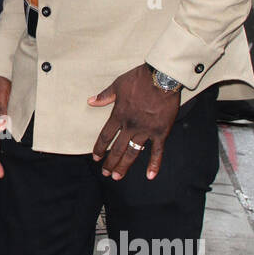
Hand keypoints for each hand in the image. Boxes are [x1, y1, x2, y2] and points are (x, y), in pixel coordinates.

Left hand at [88, 64, 180, 179]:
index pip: (106, 136)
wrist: (162, 77)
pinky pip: (157, 151)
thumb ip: (105, 95)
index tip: (96, 158)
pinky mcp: (161, 132)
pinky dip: (154, 164)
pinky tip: (150, 175)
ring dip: (124, 166)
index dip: (99, 148)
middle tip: (106, 173)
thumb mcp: (118, 84)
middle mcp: (130, 126)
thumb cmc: (139, 79)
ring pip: (133, 153)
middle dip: (110, 162)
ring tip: (118, 176)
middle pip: (117, 149)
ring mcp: (146, 130)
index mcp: (119, 115)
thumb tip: (90, 101)